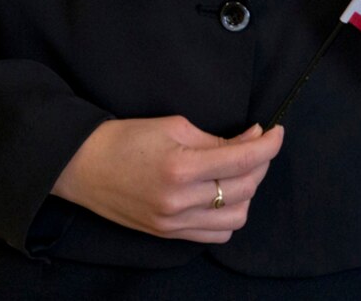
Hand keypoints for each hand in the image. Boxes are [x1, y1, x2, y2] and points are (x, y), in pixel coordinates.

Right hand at [50, 116, 284, 240]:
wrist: (84, 166)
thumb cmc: (126, 138)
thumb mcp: (175, 126)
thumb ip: (216, 139)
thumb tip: (252, 139)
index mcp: (182, 167)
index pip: (243, 160)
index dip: (268, 145)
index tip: (277, 131)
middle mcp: (181, 201)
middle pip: (245, 188)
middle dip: (260, 163)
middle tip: (256, 143)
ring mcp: (174, 223)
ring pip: (236, 218)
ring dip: (247, 192)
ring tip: (239, 170)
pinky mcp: (168, 234)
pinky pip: (215, 234)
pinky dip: (229, 215)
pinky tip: (223, 194)